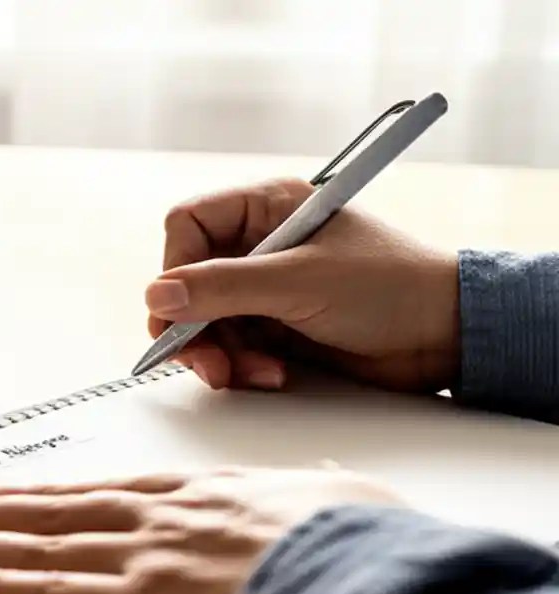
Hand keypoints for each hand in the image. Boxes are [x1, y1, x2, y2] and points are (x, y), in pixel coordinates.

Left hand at [0, 466, 402, 593]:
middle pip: (53, 511)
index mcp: (203, 494)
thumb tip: (319, 478)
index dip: (52, 494)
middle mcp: (157, 517)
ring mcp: (139, 557)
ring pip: (35, 545)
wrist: (365, 575)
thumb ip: (311, 491)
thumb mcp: (341, 499)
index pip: (108, 492)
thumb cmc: (361, 545)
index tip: (13, 491)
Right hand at [146, 178, 458, 392]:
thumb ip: (224, 288)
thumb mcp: (300, 282)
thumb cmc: (392, 288)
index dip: (176, 268)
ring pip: (204, 321)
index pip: (188, 225)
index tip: (180, 308)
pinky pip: (230, 347)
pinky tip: (271, 374)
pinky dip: (240, 366)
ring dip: (218, 353)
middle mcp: (259, 244)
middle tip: (204, 360)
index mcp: (267, 207)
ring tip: (248, 373)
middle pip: (188, 281)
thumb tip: (158, 295)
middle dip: (192, 325)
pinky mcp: (275, 327)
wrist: (448, 336)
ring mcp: (265, 288)